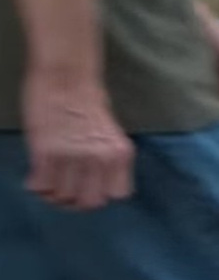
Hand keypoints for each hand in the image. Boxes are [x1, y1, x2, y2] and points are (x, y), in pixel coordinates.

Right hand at [21, 72, 134, 210]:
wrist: (65, 77)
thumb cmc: (88, 102)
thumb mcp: (109, 134)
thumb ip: (106, 160)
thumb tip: (93, 184)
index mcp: (120, 154)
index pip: (118, 195)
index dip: (102, 192)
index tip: (90, 186)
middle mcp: (100, 159)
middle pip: (89, 203)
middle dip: (76, 200)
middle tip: (65, 189)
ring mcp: (73, 157)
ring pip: (63, 197)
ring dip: (53, 193)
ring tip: (49, 179)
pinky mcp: (45, 152)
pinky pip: (41, 186)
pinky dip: (36, 184)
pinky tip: (36, 173)